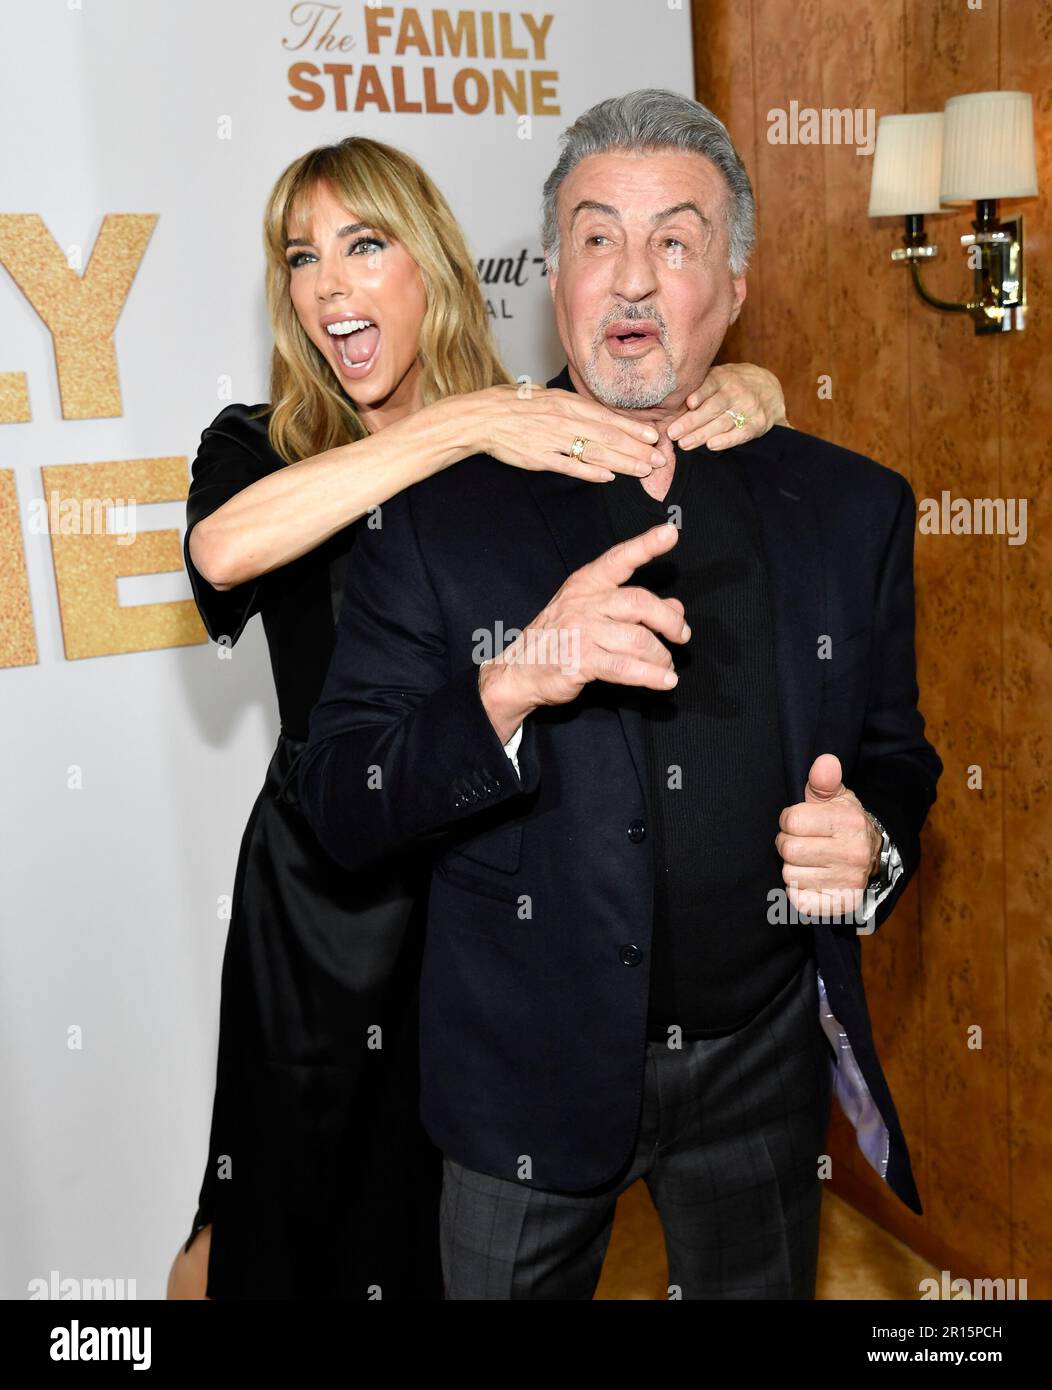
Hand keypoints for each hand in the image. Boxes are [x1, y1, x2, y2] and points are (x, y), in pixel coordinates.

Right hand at [468, 382, 666, 481]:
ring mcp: (553, 439)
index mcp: (569, 403)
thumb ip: (574, 408)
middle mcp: (565, 420)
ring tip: (643, 470)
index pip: (609, 417)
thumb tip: (597, 415)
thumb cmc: (516, 404)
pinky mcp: (540, 457)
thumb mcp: (549, 397)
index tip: (654, 437)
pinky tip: (608, 477)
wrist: (484, 416)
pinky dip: (590, 472)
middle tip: (659, 459)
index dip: (634, 428)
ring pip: (595, 452)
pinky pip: (570, 466)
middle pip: (608, 436)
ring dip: (622, 462)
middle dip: (637, 449)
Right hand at [479, 522, 688, 740]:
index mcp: (586, 585)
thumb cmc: (558, 638)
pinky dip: (651, 676)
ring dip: (661, 655)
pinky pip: (626, 667)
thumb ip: (632, 608)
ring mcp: (582, 632)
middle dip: (669, 621)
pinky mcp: (582, 661)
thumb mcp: (590, 613)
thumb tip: (675, 607)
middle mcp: (584, 603)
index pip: (618, 559)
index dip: (645, 545)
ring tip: (666, 665)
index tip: (670, 533)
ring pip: (638, 639)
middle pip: (640, 602)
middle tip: (682, 635)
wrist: (519, 670)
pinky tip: (666, 681)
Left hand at [666, 362, 788, 451]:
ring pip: (723, 423)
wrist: (770, 388)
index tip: (688, 403)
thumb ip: (700, 387)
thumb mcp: (719, 376)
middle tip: (673, 433)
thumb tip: (673, 401)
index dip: (700, 394)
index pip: (710, 384)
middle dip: (692, 422)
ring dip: (702, 434)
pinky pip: (741, 433)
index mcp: (724, 377)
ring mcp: (748, 407)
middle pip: (713, 408)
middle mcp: (736, 391)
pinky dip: (726, 440)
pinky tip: (712, 445)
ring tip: (685, 444)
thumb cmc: (734, 384)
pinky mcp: (757, 423)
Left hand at [775, 753, 882, 918]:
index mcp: (849, 822)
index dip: (789, 820)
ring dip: (793, 868)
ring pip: (790, 875)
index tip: (799, 823)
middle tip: (802, 843)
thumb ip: (824, 779)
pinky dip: (798, 891)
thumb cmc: (844, 823)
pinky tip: (812, 880)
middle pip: (788, 850)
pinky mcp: (841, 905)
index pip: (792, 821)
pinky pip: (798, 900)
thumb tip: (825, 761)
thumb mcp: (836, 797)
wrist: (873, 857)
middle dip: (788, 844)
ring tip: (809, 861)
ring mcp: (848, 882)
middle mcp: (852, 854)